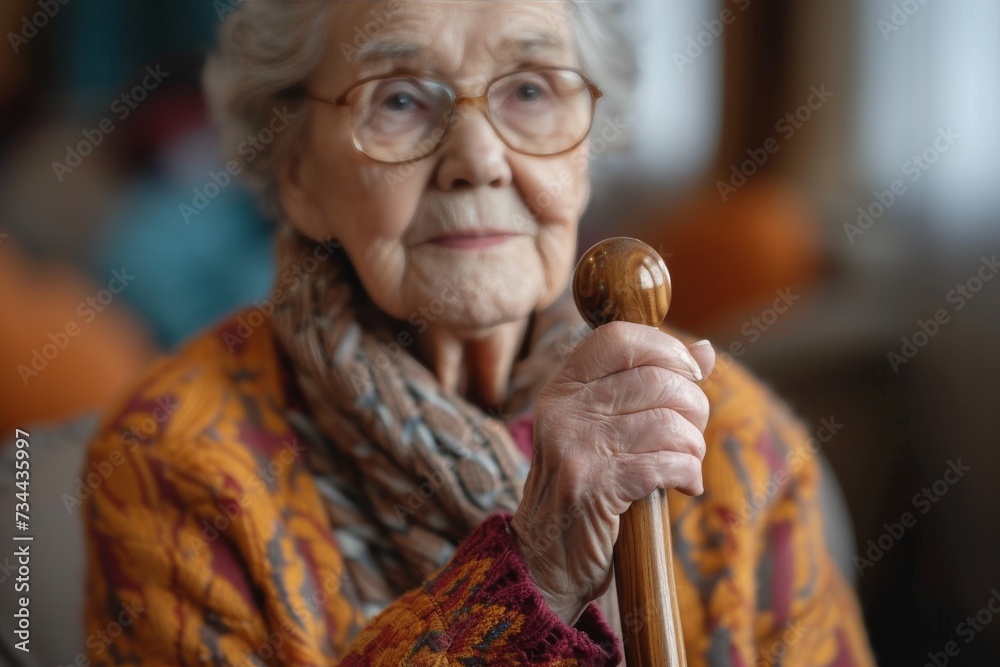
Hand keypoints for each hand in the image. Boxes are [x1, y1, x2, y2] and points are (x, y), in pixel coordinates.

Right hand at [511, 322, 714, 624]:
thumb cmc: (588, 485)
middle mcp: (563, 410)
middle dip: (694, 407)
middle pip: (656, 380)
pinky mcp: (592, 486)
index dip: (665, 348)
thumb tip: (705, 351)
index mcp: (563, 387)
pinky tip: (686, 485)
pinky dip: (688, 474)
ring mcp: (574, 447)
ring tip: (688, 462)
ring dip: (693, 447)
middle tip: (692, 434)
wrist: (547, 557)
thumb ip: (648, 385)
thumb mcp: (605, 427)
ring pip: (668, 424)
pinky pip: (665, 465)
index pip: (618, 338)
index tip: (691, 375)